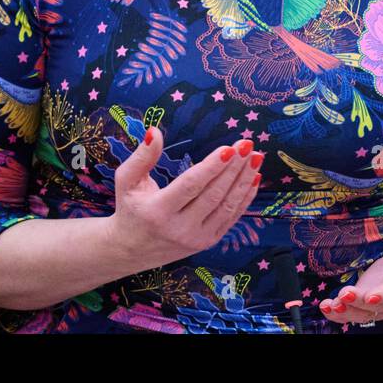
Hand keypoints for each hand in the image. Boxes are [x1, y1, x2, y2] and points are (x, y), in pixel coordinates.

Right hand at [107, 130, 262, 270]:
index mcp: (157, 212)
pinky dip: (244, 198)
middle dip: (234, 168)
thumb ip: (142, 156)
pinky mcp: (207, 242)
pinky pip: (231, 218)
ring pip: (226, 207)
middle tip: (248, 145)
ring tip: (256, 157)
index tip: (230, 148)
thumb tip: (156, 131)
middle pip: (213, 195)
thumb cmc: (129, 208)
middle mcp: (178, 228)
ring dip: (244, 181)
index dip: (212, 167)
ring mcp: (195, 238)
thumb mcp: (127, 180)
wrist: (130, 250)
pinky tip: (253, 178)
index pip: (191, 186)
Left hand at [318, 232, 382, 324]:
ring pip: (362, 312)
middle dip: (358, 303)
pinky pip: (353, 309)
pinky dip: (339, 311)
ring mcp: (381, 300)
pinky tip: (327, 306)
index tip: (371, 296)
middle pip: (376, 306)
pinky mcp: (368, 297)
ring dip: (345, 310)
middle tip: (343, 295)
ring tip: (330, 305)